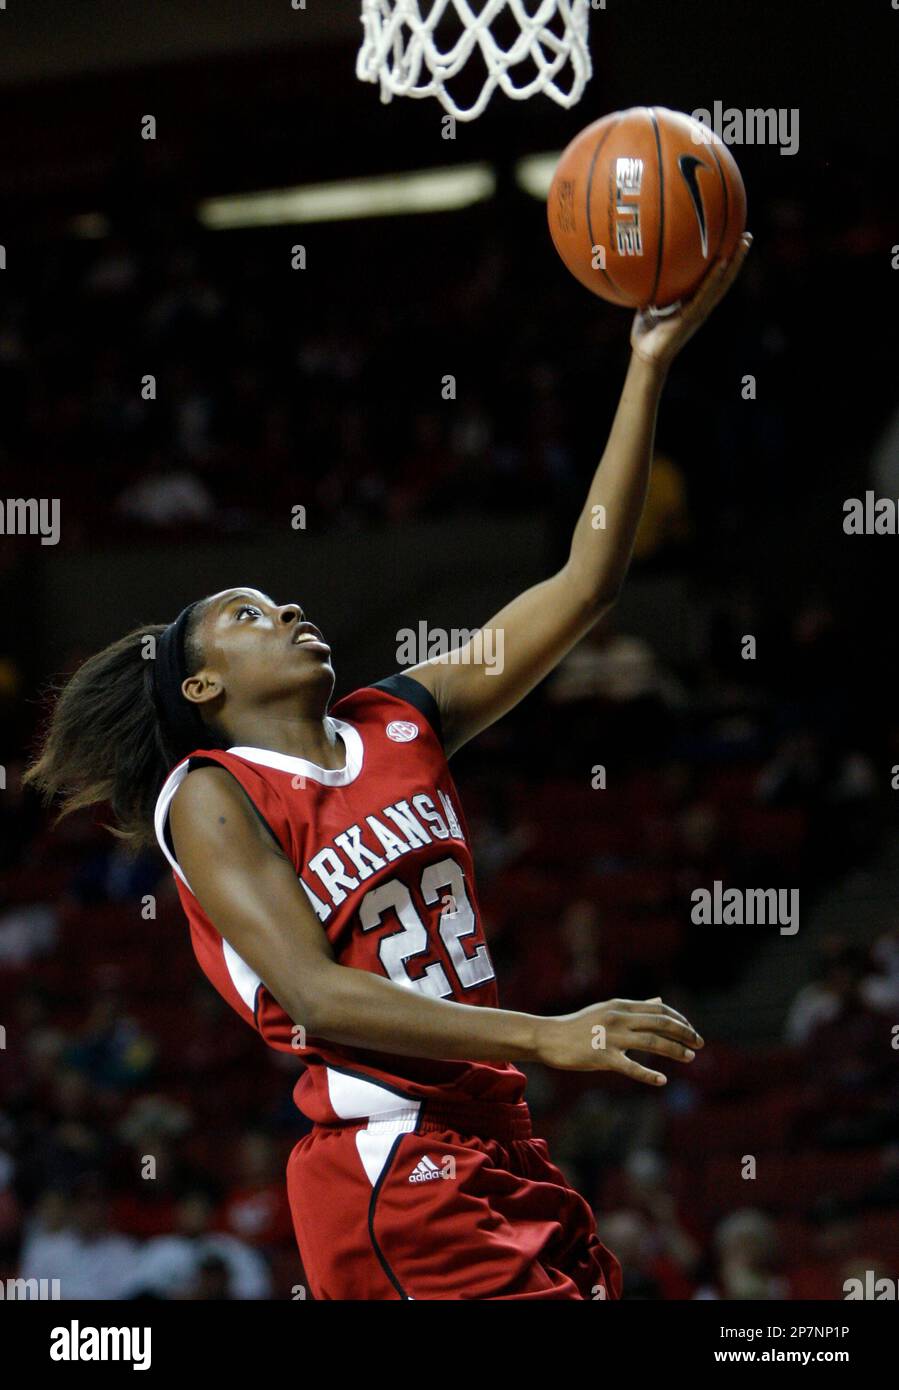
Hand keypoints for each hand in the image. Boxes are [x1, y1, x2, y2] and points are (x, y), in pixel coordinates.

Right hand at [538, 996, 703, 1084]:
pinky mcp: (602, 1057)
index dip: (679, 1019)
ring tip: (689, 1057)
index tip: (692, 1030)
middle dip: (684, 1033)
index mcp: (620, 1005)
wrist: (549, 1037)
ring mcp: (611, 1037)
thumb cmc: (579, 1026)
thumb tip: (658, 1000)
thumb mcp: (607, 1010)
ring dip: (674, 1050)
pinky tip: (662, 1081)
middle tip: (699, 1044)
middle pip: (660, 1022)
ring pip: (651, 1042)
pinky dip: (648, 1074)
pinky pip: (630, 1067)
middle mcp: (619, 1018)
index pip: (659, 1009)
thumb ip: (634, 1008)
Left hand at [630, 232, 752, 370]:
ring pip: (722, 283)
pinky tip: (721, 262)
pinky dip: (714, 278)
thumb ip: (651, 291)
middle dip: (737, 258)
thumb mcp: (648, 306)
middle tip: (746, 236)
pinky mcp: (693, 316)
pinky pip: (705, 294)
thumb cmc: (646, 335)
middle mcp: (701, 305)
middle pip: (724, 278)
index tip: (731, 241)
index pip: (713, 279)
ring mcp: (699, 311)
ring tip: (743, 243)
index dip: (723, 262)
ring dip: (735, 263)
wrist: (646, 356)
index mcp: (694, 302)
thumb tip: (642, 270)